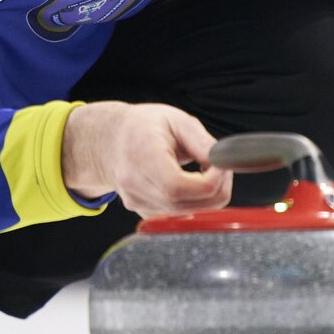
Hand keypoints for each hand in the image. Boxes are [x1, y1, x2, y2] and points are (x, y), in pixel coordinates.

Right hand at [61, 101, 232, 216]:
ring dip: (207, 196)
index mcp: (141, 158)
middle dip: (216, 189)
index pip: (178, 187)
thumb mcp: (176, 120)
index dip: (210, 180)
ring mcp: (138, 203)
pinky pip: (180, 213)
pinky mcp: (144, 212)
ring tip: (205, 170)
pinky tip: (189, 180)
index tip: (221, 165)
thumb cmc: (142, 126)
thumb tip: (224, 162)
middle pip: (187, 205)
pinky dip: (194, 200)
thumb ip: (202, 142)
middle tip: (220, 167)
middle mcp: (135, 186)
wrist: (110, 141)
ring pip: (188, 213)